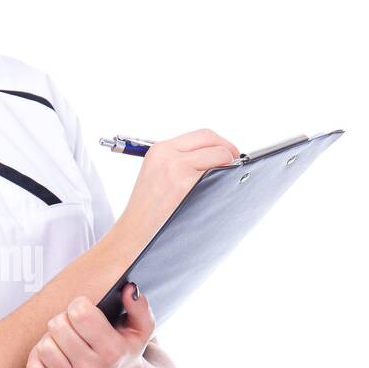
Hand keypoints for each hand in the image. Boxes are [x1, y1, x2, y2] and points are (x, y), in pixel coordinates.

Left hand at [25, 282, 155, 367]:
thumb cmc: (125, 352)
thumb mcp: (141, 329)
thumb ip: (138, 307)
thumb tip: (128, 289)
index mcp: (113, 352)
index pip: (80, 313)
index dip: (79, 304)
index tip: (84, 309)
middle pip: (58, 326)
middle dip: (64, 319)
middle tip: (74, 326)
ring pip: (44, 346)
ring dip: (51, 339)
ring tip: (65, 341)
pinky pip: (33, 367)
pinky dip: (39, 357)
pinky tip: (55, 356)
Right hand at [121, 128, 240, 245]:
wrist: (133, 232)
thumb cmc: (147, 210)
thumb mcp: (155, 174)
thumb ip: (180, 161)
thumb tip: (214, 158)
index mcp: (160, 149)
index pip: (201, 135)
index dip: (220, 142)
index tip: (229, 153)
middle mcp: (168, 154)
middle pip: (211, 140)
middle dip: (228, 150)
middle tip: (235, 163)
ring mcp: (177, 168)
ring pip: (218, 155)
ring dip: (228, 165)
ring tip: (230, 178)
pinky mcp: (185, 183)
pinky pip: (217, 173)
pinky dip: (224, 180)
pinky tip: (223, 190)